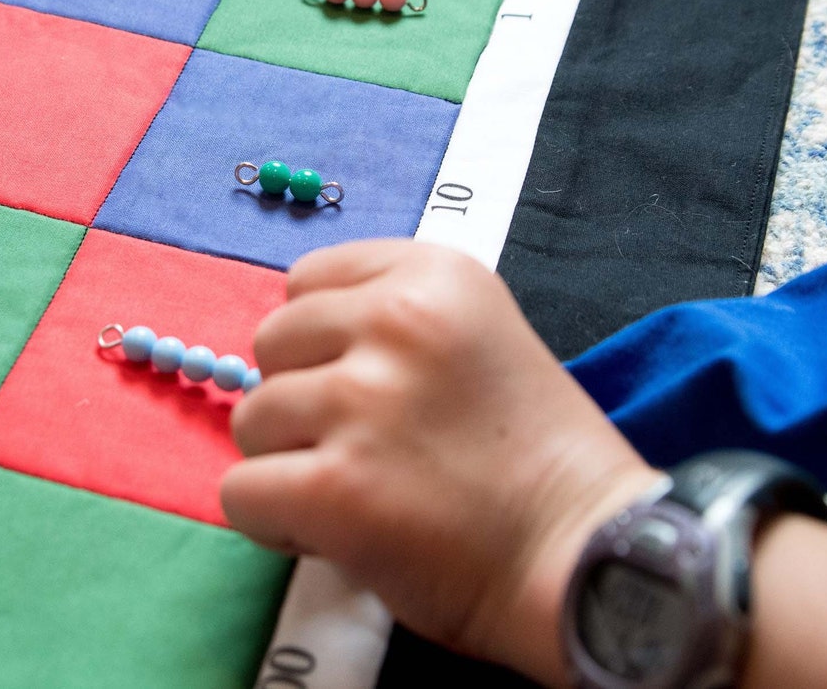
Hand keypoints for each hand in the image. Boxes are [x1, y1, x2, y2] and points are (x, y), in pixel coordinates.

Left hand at [221, 239, 659, 685]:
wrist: (585, 554)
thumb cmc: (535, 458)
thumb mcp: (476, 337)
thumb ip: (393, 323)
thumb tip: (288, 351)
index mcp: (434, 273)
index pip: (306, 279)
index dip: (322, 341)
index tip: (366, 384)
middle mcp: (395, 322)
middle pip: (270, 345)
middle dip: (301, 399)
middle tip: (363, 446)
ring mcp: (362, 402)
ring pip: (251, 420)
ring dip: (288, 460)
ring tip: (358, 490)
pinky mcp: (335, 486)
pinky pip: (241, 493)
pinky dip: (274, 522)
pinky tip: (334, 530)